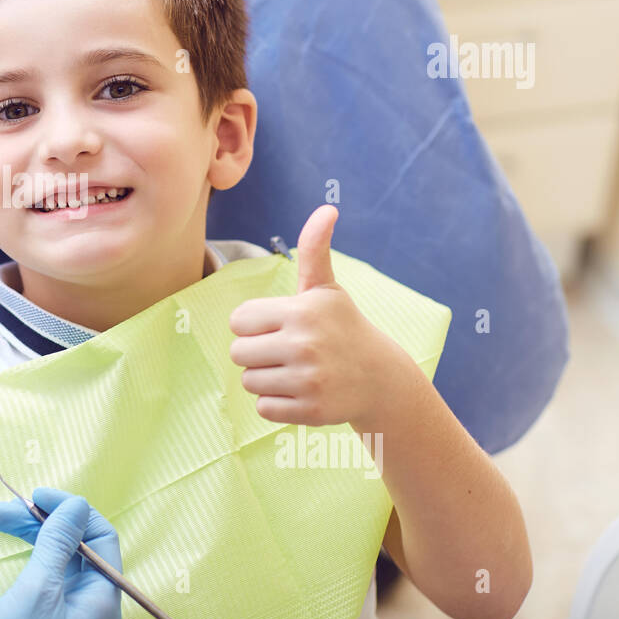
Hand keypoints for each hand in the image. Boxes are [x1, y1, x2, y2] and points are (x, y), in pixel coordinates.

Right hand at [0, 488, 122, 618]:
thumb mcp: (38, 590)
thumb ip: (58, 545)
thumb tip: (77, 504)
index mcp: (103, 595)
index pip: (101, 537)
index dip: (70, 510)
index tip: (37, 496)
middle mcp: (92, 598)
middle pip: (75, 543)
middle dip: (39, 520)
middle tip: (3, 508)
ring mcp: (72, 604)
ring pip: (57, 554)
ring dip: (27, 531)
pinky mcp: (51, 609)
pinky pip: (46, 569)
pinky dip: (28, 551)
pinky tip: (9, 537)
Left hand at [229, 205, 409, 430]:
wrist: (379, 379)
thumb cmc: (342, 327)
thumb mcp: (326, 289)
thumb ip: (315, 249)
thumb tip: (327, 208)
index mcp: (301, 311)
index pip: (238, 321)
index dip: (253, 325)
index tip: (278, 327)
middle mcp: (304, 344)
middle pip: (238, 353)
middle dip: (256, 354)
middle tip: (286, 352)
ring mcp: (308, 379)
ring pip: (249, 382)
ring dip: (266, 379)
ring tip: (295, 371)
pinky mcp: (309, 410)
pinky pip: (263, 408)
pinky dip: (277, 404)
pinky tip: (302, 392)